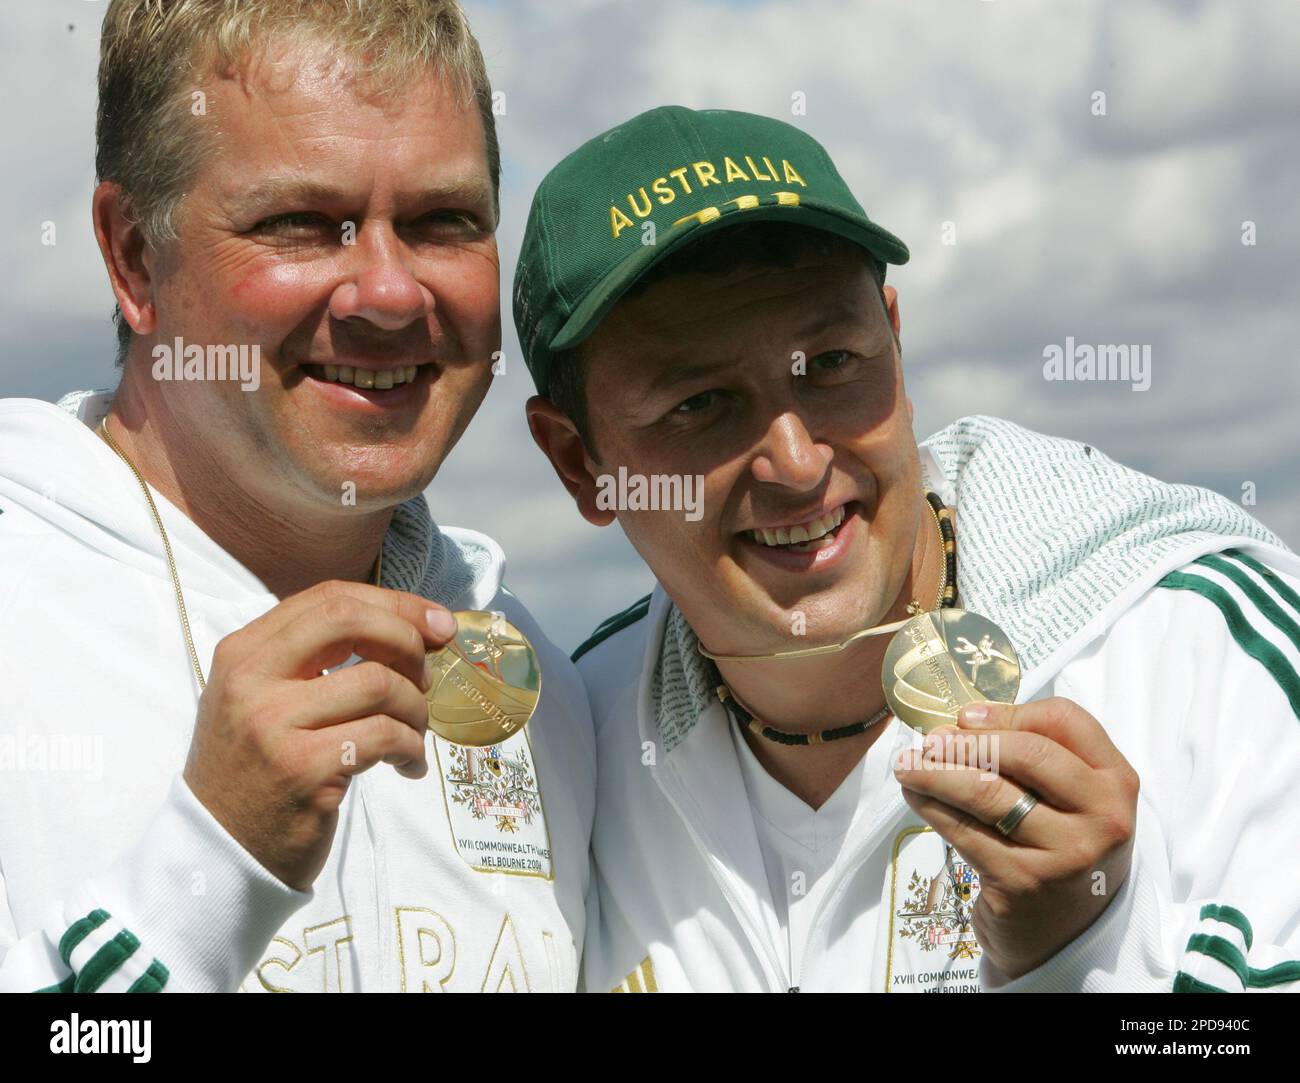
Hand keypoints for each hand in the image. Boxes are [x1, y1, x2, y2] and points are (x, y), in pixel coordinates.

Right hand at [184, 580, 457, 891]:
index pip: (330, 599)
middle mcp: (251, 680)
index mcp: (243, 653)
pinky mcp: (303, 771)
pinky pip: (384, 736)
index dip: (395, 605)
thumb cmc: (258, 769)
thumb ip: (318, 659)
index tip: (437, 623)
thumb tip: (414, 628)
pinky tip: (407, 765)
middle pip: (350, 621)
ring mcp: (274, 726)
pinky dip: (411, 748)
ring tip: (414, 733)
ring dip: (416, 708)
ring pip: (378, 683)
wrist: (219, 850)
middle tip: (428, 673)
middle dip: (408, 639)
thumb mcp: (265, 699)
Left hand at [893, 696, 1139, 979]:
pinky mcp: (1024, 881)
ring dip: (935, 772)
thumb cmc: (1061, 852)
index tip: (965, 717)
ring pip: (986, 791)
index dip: (1009, 712)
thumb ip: (1037, 760)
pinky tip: (914, 794)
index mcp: (1117, 783)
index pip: (1065, 722)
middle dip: (967, 741)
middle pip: (1025, 753)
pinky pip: (964, 830)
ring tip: (907, 765)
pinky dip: (931, 806)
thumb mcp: (1074, 803)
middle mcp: (1102, 817)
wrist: (1065, 937)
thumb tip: (959, 725)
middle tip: (929, 741)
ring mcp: (1066, 853)